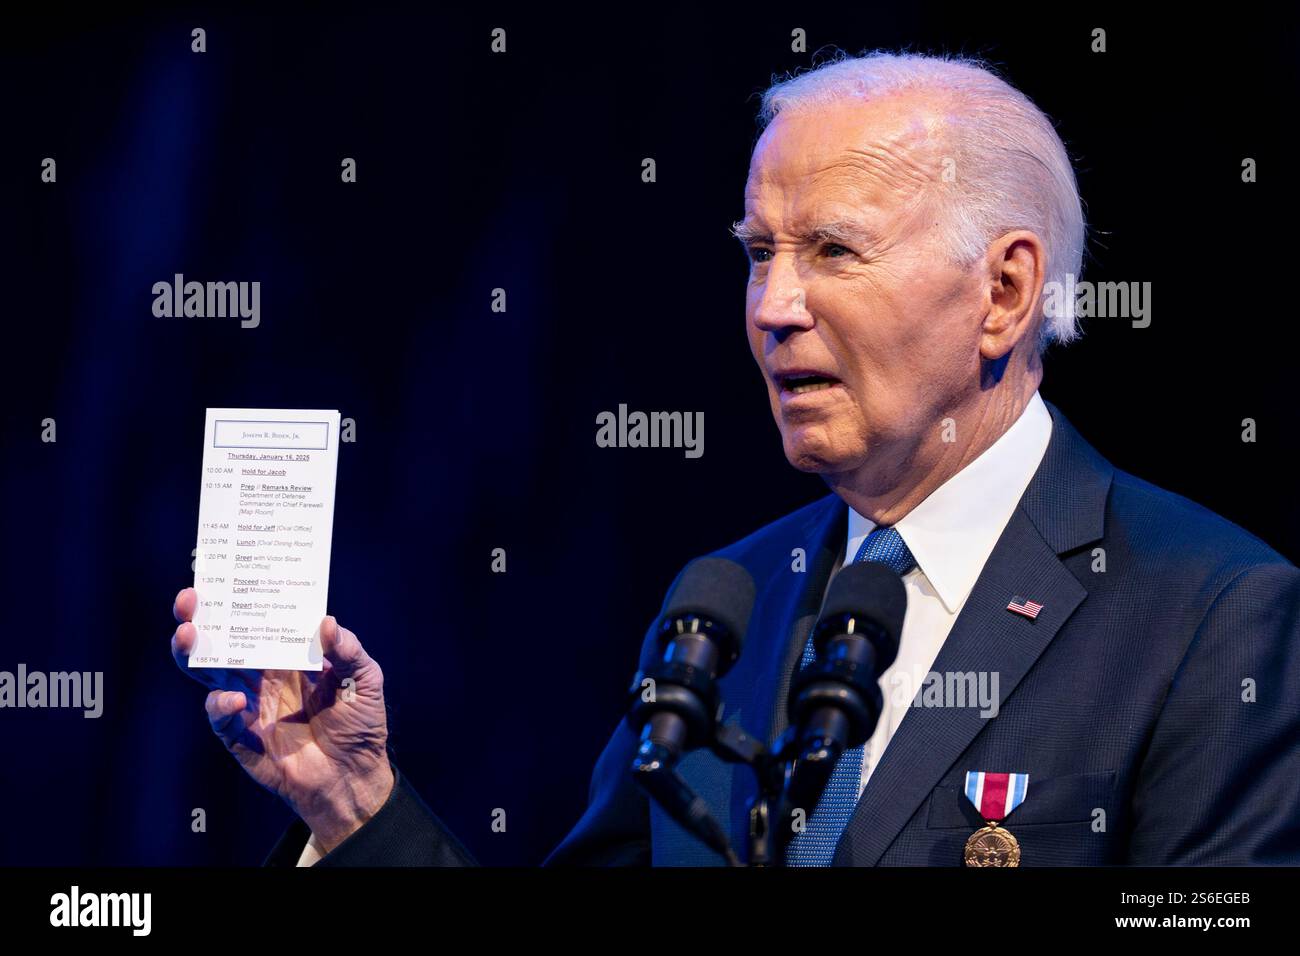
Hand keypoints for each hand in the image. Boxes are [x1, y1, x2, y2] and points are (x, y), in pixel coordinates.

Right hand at [170, 588, 394, 852]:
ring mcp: (249, 704)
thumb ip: (348, 650)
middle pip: (221, 642)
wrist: (354, 777)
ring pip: (208, 673)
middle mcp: (262, 676)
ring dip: (194, 654)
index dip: (237, 602)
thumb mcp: (365, 679)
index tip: (220, 578)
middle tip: (189, 601)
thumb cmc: (361, 724)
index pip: (256, 622)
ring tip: (190, 636)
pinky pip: (219, 716)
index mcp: (289, 656)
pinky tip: (231, 698)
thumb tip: (327, 622)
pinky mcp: (241, 736)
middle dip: (200, 619)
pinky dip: (218, 704)